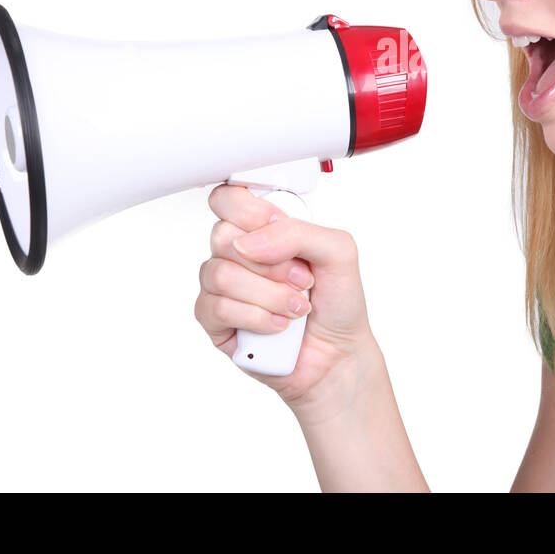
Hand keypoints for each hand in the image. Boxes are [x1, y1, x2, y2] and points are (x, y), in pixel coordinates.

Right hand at [196, 183, 376, 413]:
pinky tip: (277, 326)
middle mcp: (239, 254)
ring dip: (270, 295)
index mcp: (264, 229)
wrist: (338, 355)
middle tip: (302, 279)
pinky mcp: (215, 321)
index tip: (277, 229)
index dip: (249, 211)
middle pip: (223, 236)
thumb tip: (249, 243)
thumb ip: (297, 232)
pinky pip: (217, 308)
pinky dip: (256, 317)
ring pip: (221, 274)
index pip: (229, 198)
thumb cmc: (338, 302)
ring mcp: (223, 287)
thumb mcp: (338, 251)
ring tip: (296, 308)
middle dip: (272, 263)